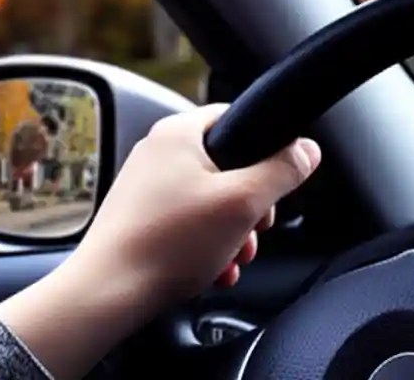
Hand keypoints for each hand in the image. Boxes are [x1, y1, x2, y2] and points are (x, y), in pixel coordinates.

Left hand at [0, 104, 319, 378]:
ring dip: (233, 231)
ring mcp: (146, 186)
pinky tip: (212, 270)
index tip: (277, 182)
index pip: (240, 118)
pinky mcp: (139, 218)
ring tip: (232, 258)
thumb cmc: (166, 245)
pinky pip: (188, 223)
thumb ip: (283, 170)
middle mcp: (158, 152)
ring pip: (212, 200)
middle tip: (254, 228)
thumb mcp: (244, 202)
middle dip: (251, 205)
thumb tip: (307, 150)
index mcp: (179, 132)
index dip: (268, 150)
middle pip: (230, 165)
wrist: (106, 295)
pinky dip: (207, 245)